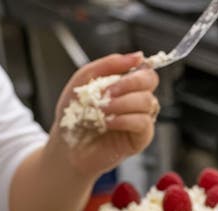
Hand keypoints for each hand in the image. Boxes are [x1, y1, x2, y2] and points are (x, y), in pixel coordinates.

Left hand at [50, 52, 159, 179]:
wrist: (68, 146)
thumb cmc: (74, 116)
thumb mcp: (85, 80)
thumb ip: (109, 65)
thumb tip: (137, 56)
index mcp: (125, 86)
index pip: (144, 70)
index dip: (139, 66)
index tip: (128, 67)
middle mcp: (135, 101)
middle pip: (150, 82)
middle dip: (130, 82)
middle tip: (109, 92)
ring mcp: (140, 120)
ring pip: (148, 102)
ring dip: (123, 103)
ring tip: (103, 110)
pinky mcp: (141, 139)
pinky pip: (143, 123)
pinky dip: (125, 120)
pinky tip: (109, 122)